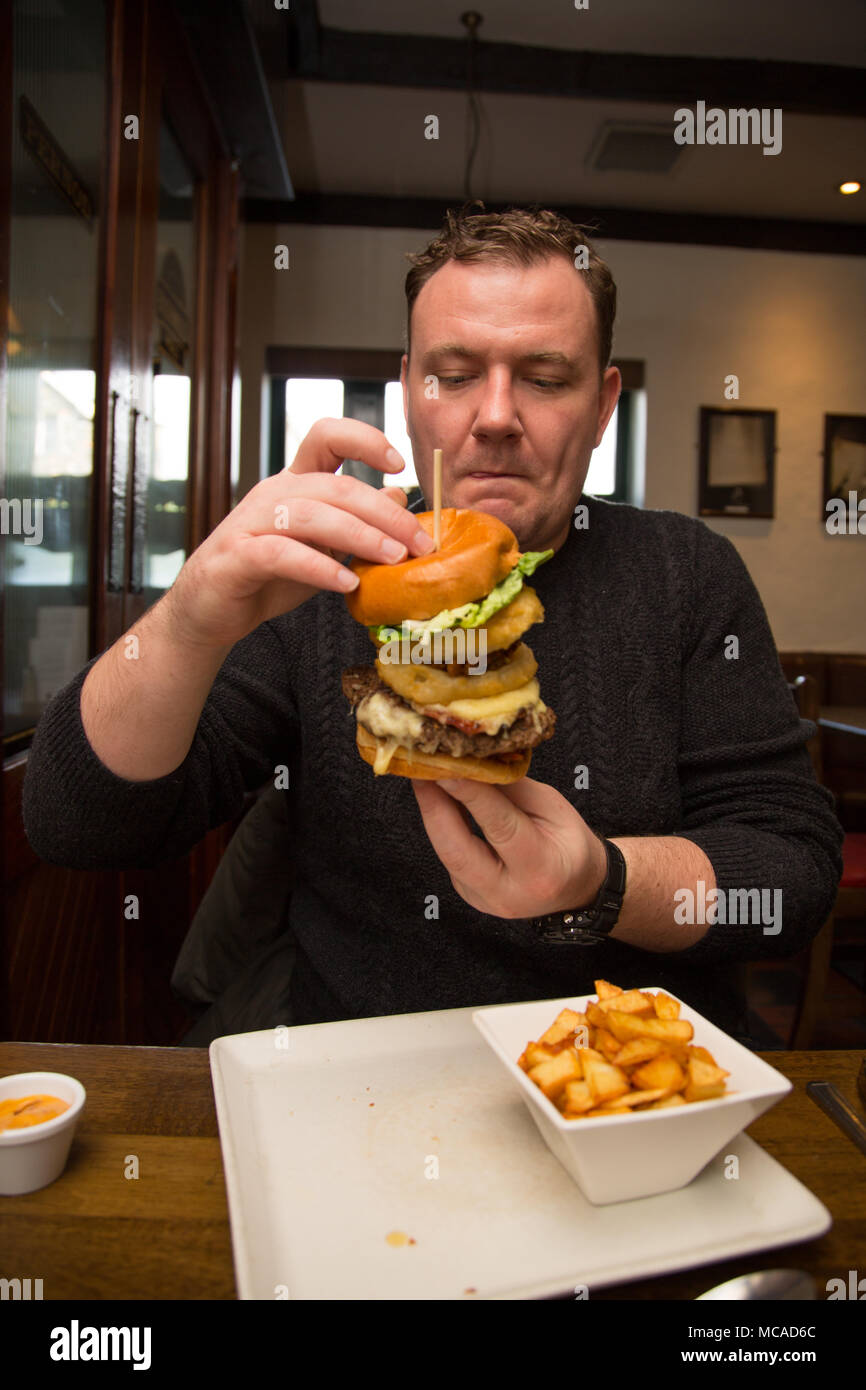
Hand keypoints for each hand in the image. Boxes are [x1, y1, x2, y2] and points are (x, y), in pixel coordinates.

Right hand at [164, 418, 434, 649]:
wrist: (209, 612)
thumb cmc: (267, 576)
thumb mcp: (322, 545)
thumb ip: (355, 520)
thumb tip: (398, 494)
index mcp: (295, 483)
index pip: (326, 437)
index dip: (364, 439)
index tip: (399, 464)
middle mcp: (273, 493)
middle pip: (337, 486)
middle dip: (386, 513)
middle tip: (421, 543)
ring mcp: (252, 522)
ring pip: (313, 515)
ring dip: (361, 536)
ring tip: (395, 558)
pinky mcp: (238, 556)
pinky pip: (283, 553)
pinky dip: (320, 567)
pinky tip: (349, 583)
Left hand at [411, 776, 608, 918]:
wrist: (575, 886)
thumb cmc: (567, 840)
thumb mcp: (551, 807)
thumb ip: (511, 787)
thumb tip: (473, 760)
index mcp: (540, 869)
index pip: (498, 826)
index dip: (469, 793)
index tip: (447, 763)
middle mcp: (507, 893)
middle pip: (457, 850)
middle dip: (434, 805)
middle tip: (421, 767)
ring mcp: (483, 899)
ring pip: (446, 853)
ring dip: (432, 812)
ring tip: (424, 775)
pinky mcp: (467, 894)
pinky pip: (449, 855)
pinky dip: (442, 825)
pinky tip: (438, 798)